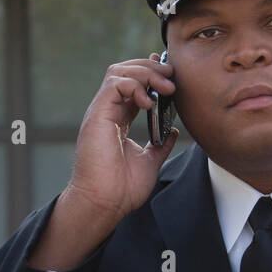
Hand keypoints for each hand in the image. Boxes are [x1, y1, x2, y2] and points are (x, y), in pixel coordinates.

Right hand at [62, 53, 178, 223]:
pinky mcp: (97, 114)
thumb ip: (161, 144)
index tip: (170, 75)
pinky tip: (149, 103)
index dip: (151, 74)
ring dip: (146, 72)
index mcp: (118, 120)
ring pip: (119, 71)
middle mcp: (108, 112)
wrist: (105, 203)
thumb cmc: (121, 189)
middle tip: (172, 77)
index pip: (132, 85)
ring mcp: (101, 112)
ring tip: (165, 87)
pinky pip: (115, 83)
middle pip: (125, 71)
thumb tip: (174, 131)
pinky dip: (135, 85)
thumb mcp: (150, 161)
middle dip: (151, 68)